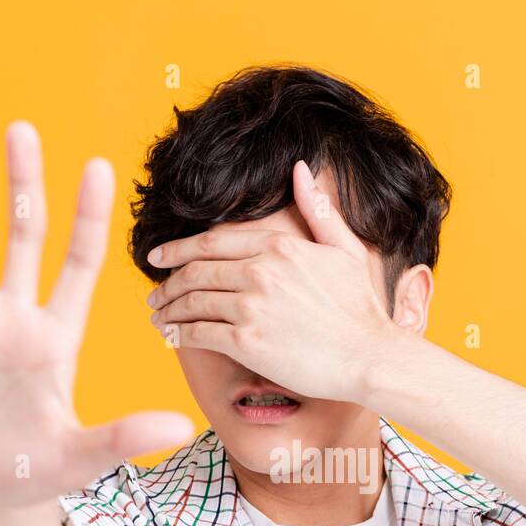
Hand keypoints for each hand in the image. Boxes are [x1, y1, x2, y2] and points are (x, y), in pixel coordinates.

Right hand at [0, 123, 191, 506]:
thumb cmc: (31, 473)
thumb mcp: (81, 456)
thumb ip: (123, 436)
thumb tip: (181, 425)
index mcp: (57, 339)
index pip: (78, 264)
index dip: (86, 217)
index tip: (98, 167)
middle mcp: (16, 319)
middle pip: (24, 236)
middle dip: (24, 183)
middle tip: (23, 128)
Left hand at [143, 160, 405, 404]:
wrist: (371, 357)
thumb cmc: (361, 308)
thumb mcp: (345, 249)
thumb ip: (318, 211)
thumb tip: (300, 169)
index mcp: (280, 245)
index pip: (213, 240)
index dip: (179, 248)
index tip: (159, 255)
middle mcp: (261, 270)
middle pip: (196, 270)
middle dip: (168, 281)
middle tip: (154, 293)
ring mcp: (252, 306)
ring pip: (193, 301)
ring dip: (168, 309)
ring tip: (158, 316)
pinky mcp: (248, 342)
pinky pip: (199, 333)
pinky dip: (179, 334)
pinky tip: (171, 337)